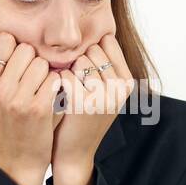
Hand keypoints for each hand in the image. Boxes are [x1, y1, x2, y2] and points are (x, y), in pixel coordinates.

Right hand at [0, 32, 61, 184]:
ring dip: (47, 73)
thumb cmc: (6, 121)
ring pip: (42, 63)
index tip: (20, 62)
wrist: (19, 158)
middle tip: (33, 78)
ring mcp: (19, 99)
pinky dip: (57, 86)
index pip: (4, 41)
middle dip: (34, 60)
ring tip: (41, 88)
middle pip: (26, 49)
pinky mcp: (39, 109)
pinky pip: (54, 79)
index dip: (16, 47)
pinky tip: (52, 96)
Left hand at [49, 34, 134, 184]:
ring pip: (80, 61)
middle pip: (93, 50)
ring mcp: (103, 96)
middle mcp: (120, 88)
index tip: (82, 69)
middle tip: (74, 82)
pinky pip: (66, 75)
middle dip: (79, 60)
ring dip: (68, 70)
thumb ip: (106, 64)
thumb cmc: (84, 117)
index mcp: (127, 82)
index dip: (89, 51)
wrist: (74, 153)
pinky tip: (59, 95)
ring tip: (68, 90)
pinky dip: (58, 81)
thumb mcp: (105, 91)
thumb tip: (100, 31)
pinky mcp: (83, 104)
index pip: (107, 43)